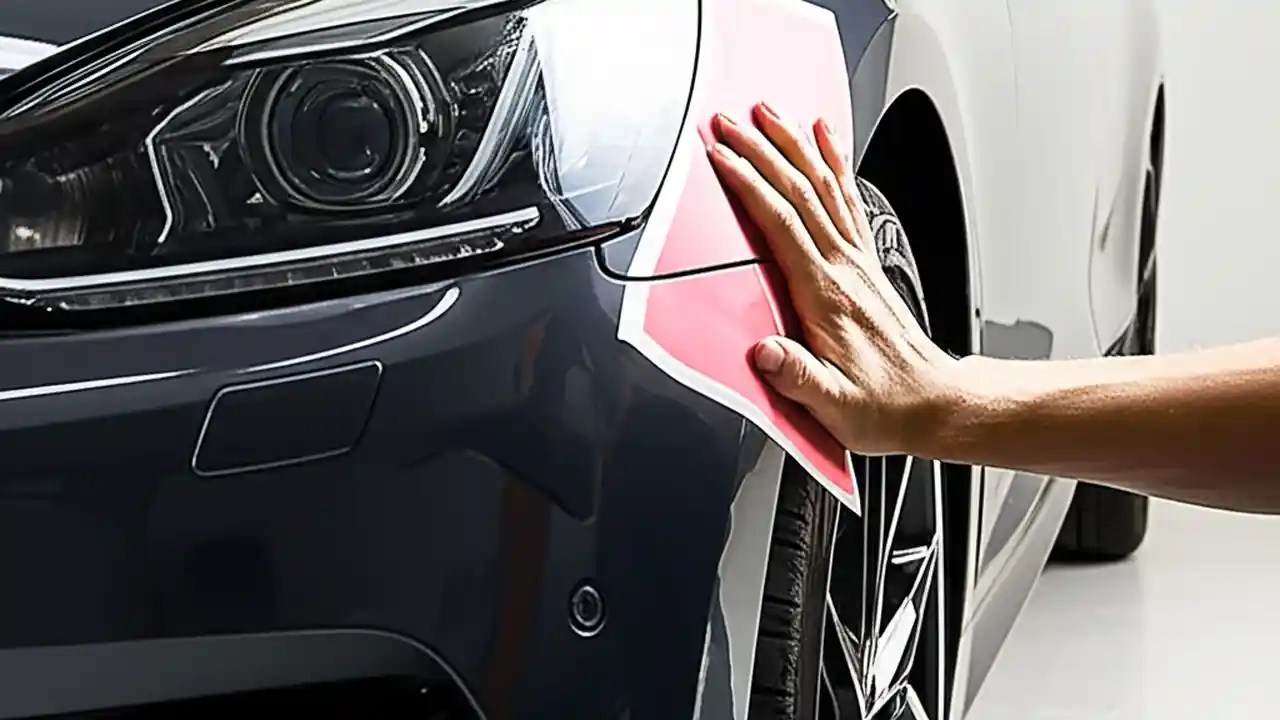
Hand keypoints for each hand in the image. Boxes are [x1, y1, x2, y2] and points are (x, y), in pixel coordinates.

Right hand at [708, 103, 959, 455]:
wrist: (932, 404)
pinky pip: (847, 200)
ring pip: (823, 186)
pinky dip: (835, 164)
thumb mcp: (834, 405)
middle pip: (799, 191)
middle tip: (731, 120)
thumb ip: (797, 377)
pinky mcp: (865, 264)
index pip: (781, 222)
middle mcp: (844, 268)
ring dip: (794, 145)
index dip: (749, 183)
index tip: (721, 156)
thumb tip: (766, 353)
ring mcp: (857, 262)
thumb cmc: (881, 404)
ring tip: (771, 114)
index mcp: (825, 295)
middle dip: (762, 149)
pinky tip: (826, 142)